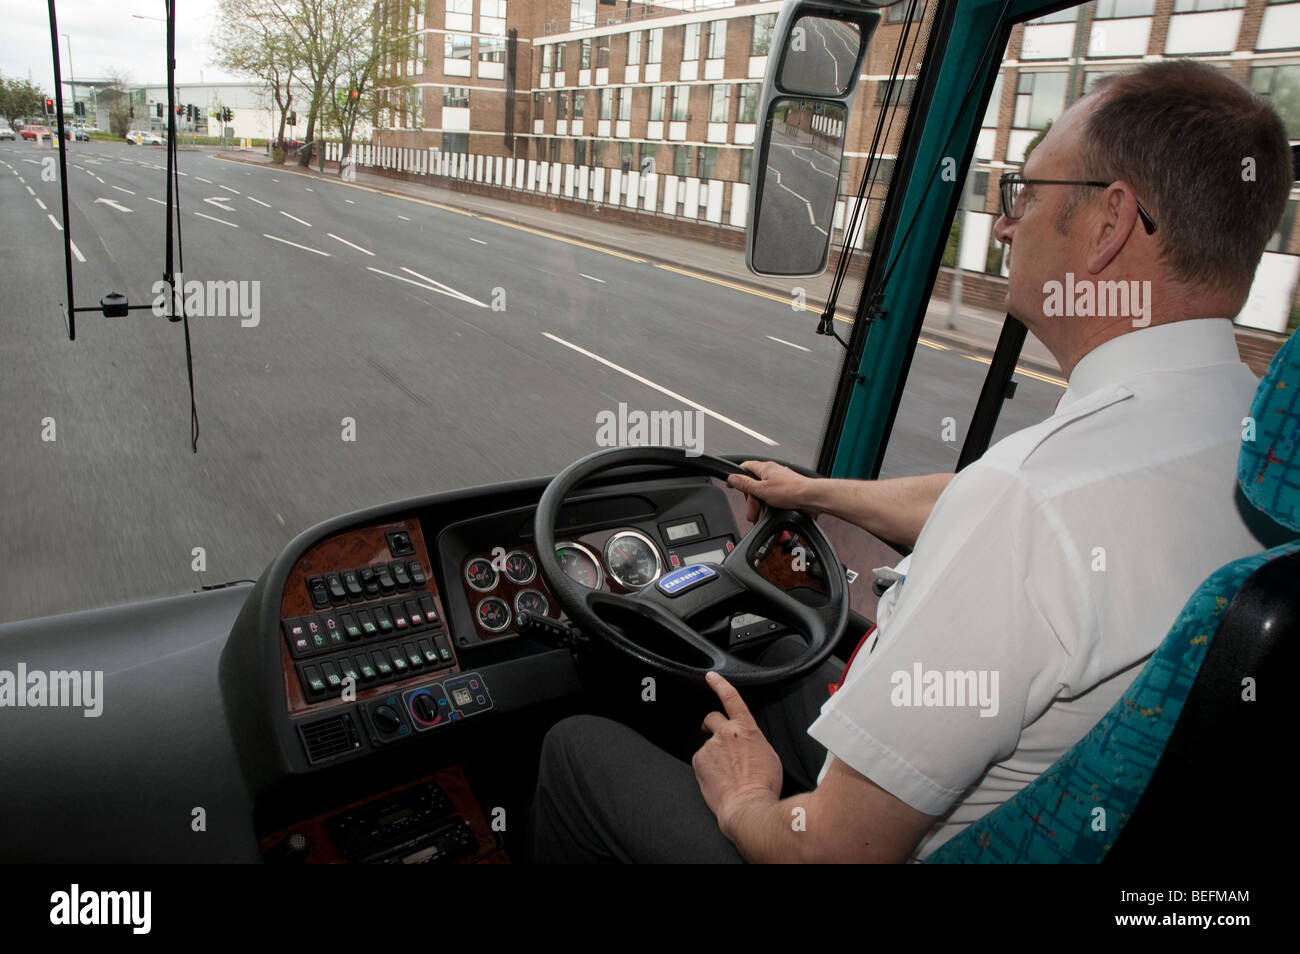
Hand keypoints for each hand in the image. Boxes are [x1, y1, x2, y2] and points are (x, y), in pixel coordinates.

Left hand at [692, 672, 782, 839]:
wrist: (748, 806)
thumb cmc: (763, 785)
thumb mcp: (769, 755)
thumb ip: (754, 742)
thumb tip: (748, 744)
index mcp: (746, 729)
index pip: (732, 699)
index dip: (721, 685)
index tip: (712, 677)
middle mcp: (726, 733)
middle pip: (712, 718)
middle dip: (712, 724)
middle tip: (718, 739)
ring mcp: (710, 747)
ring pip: (708, 745)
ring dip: (714, 755)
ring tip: (726, 774)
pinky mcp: (699, 761)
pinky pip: (701, 761)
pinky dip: (707, 768)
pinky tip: (718, 780)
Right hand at [726, 460, 819, 522]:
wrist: (811, 497)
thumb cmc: (791, 491)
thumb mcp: (761, 490)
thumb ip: (745, 484)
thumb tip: (732, 478)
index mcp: (765, 468)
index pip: (745, 467)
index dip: (736, 476)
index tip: (731, 484)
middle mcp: (773, 471)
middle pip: (754, 483)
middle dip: (751, 499)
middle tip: (752, 510)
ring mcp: (781, 479)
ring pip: (764, 491)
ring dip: (760, 504)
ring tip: (760, 514)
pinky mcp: (788, 488)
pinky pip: (773, 495)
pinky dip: (770, 504)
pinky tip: (771, 512)